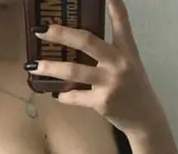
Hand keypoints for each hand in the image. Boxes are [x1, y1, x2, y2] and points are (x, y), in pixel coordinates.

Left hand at [29, 0, 162, 134]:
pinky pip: (76, 96)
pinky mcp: (102, 102)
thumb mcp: (130, 64)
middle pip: (86, 41)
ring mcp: (110, 83)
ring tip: (33, 66)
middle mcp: (119, 63)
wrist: (144, 119)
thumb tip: (80, 42)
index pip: (121, 22)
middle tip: (41, 30)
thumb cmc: (134, 89)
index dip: (113, 5)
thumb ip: (112, 51)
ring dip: (50, 68)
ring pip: (74, 71)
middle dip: (61, 34)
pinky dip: (64, 96)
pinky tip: (56, 95)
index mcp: (126, 50)